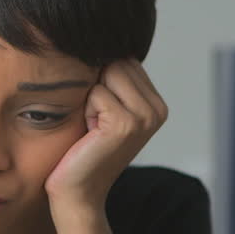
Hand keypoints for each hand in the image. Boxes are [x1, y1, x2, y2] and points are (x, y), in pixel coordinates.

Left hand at [44, 59, 167, 233]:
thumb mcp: (100, 110)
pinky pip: (96, 93)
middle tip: (92, 121)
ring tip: (90, 127)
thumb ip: (110, 80)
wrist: (77, 193)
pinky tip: (89, 134)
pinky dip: (84, 110)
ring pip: (106, 74)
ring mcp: (146, 116)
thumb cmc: (81, 150)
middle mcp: (157, 108)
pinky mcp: (127, 123)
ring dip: (88, 97)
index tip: (97, 113)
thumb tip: (97, 40)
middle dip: (94, 86)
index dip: (99, 80)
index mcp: (154, 103)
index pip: (122, 59)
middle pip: (116, 62)